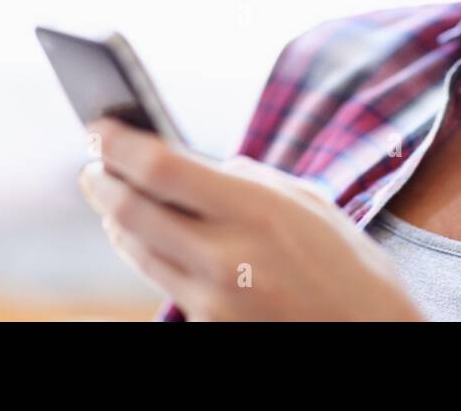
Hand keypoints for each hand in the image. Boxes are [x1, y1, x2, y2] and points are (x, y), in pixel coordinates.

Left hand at [78, 117, 424, 320]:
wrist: (368, 332)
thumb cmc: (347, 261)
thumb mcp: (304, 201)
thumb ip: (247, 180)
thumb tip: (198, 166)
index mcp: (254, 209)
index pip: (160, 169)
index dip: (118, 145)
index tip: (99, 127)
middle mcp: (225, 254)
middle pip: (131, 211)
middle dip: (102, 182)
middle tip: (92, 164)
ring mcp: (213, 298)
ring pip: (136, 250)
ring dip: (115, 219)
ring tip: (109, 195)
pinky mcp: (209, 325)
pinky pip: (161, 282)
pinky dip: (144, 252)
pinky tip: (141, 236)